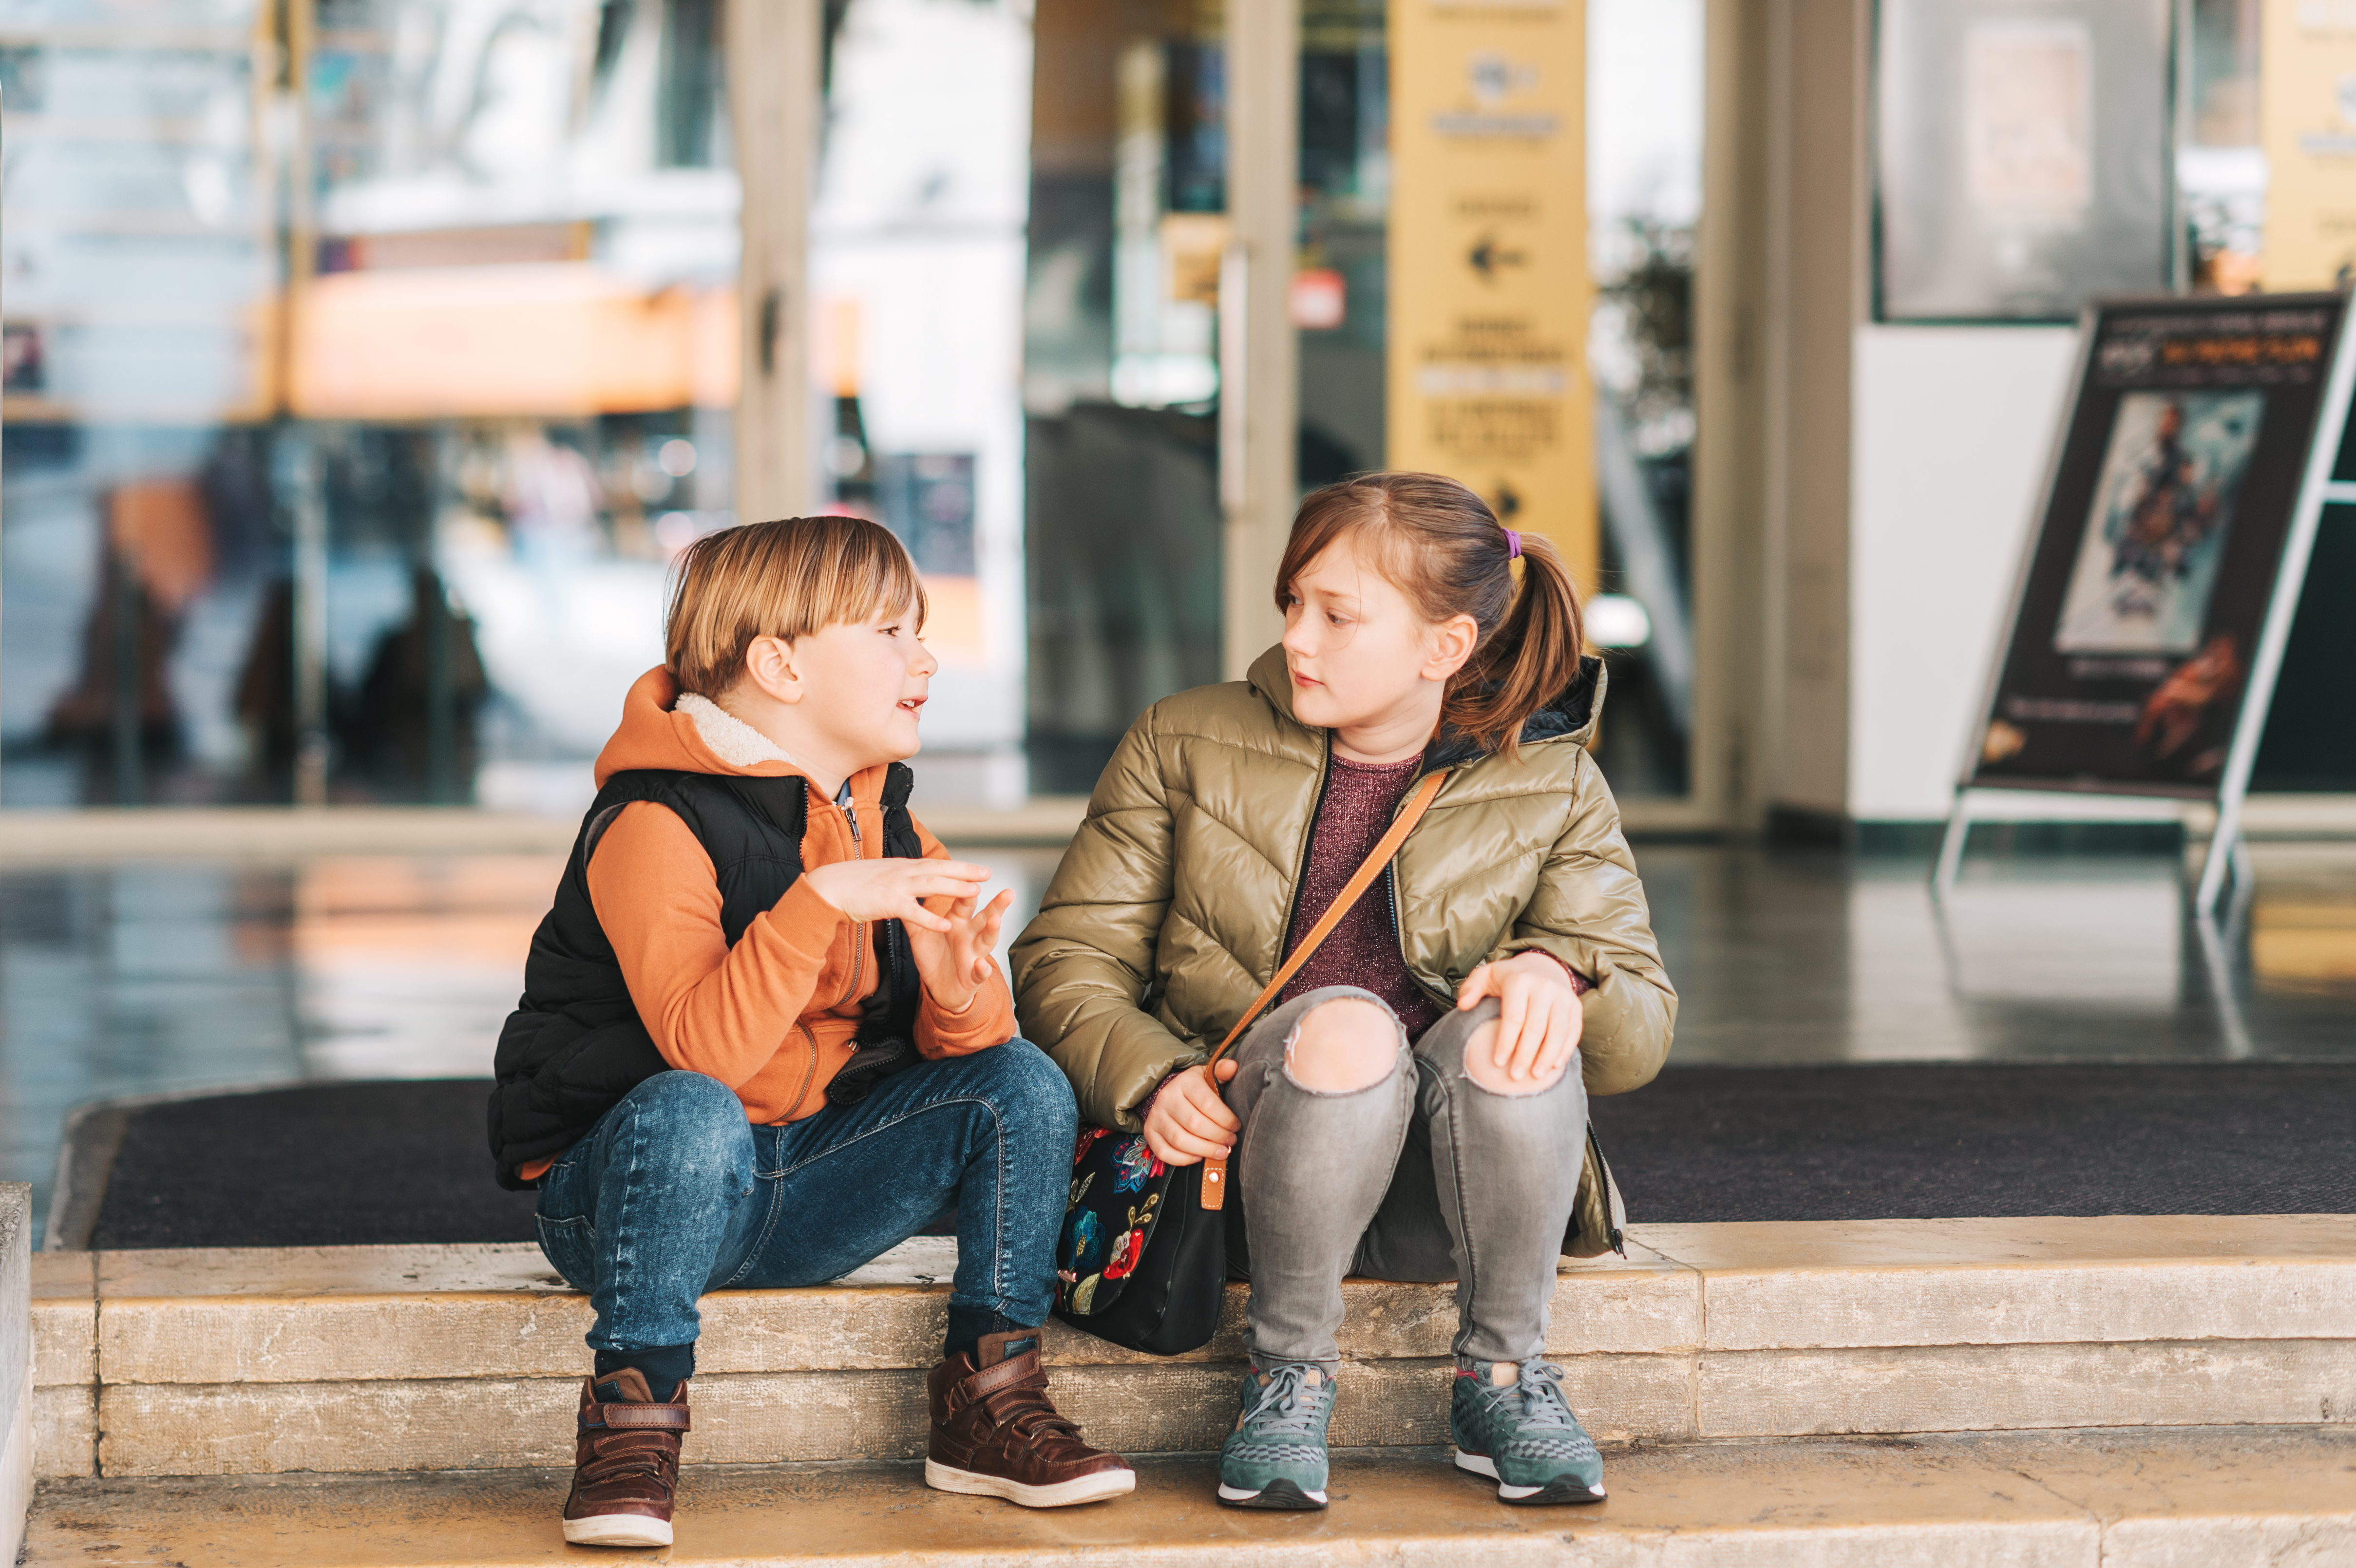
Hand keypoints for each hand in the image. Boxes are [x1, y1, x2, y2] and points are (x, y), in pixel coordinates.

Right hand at [801, 857, 990, 932]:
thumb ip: (898, 878)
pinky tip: (945, 925)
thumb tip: (909, 879)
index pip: (934, 864)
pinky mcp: (886, 902)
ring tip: (976, 892)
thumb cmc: (851, 885)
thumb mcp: (880, 877)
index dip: (958, 866)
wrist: (827, 887)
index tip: (978, 868)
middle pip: (938, 869)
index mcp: (901, 867)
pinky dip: (929, 917)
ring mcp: (894, 885)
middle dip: (964, 871)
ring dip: (954, 888)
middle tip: (988, 873)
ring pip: (930, 885)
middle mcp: (901, 872)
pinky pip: (912, 912)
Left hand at [904, 885, 1014, 1014]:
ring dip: (993, 931)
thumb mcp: (920, 933)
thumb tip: (900, 891)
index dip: (969, 889)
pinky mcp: (974, 976)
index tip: (974, 873)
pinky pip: (981, 972)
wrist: (938, 988)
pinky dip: (983, 969)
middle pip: (986, 917)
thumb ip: (914, 914)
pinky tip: (982, 964)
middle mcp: (970, 935)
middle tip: (1007, 893)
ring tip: (995, 921)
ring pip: (988, 941)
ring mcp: (974, 954)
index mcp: (957, 922)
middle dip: (997, 906)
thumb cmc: (933, 957)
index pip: (965, 902)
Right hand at [1141, 1060, 1239, 1166]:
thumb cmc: (1197, 1088)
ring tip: (1221, 1152)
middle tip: (1231, 1141)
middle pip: (1195, 1124)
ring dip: (1204, 1150)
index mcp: (1185, 1082)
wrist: (1172, 1092)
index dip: (1226, 1119)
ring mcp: (1156, 1116)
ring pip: (1180, 1140)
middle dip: (1218, 1137)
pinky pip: (1164, 1152)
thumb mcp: (1209, 1075)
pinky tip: (1199, 1157)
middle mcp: (1167, 1098)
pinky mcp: (1150, 1132)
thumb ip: (1222, 1071)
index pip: (1208, 1104)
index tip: (1236, 1126)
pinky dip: (1183, 1159)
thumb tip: (1233, 1067)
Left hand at [1457, 950, 1582, 1084]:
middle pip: (1535, 1027)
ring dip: (1547, 1056)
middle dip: (1525, 1055)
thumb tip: (1462, 1005)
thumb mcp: (1487, 975)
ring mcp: (1562, 996)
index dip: (1506, 1042)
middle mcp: (1544, 987)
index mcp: (1520, 980)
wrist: (1543, 965)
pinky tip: (1555, 1066)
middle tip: (1516, 1076)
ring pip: (1557, 1031)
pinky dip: (1565, 1050)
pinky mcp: (1576, 1005)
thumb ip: (1471, 988)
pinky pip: (1573, 1030)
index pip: (1513, 1017)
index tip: (1498, 1062)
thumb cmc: (1510, 978)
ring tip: (1536, 1075)